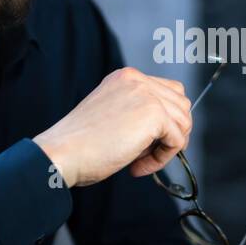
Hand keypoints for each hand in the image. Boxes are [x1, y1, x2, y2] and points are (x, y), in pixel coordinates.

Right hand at [33, 66, 191, 187]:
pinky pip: (177, 140)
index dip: (164, 121)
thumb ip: (138, 114)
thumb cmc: (80, 144)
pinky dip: (162, 159)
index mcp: (126, 78)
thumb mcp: (113, 116)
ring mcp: (147, 94)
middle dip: (171, 132)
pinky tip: (137, 166)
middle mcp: (138, 80)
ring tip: (139, 161)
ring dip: (167, 148)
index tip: (145, 143)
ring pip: (184, 122)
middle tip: (146, 154)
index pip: (168, 92)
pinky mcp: (153, 114)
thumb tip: (169, 130)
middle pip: (182, 104)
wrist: (62, 153)